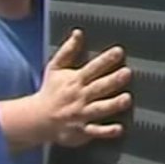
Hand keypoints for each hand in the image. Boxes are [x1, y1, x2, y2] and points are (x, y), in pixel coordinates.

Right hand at [35, 29, 132, 147]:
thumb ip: (68, 50)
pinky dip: (106, 131)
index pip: (93, 68)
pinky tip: (119, 129)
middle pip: (99, 87)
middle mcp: (80, 97)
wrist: (36, 119)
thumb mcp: (55, 68)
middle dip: (113, 80)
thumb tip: (79, 32)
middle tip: (127, 73)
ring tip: (127, 99)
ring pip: (99, 109)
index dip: (106, 60)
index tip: (119, 51)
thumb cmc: (51, 91)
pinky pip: (95, 131)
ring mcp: (81, 114)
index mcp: (76, 80)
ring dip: (113, 104)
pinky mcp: (82, 130)